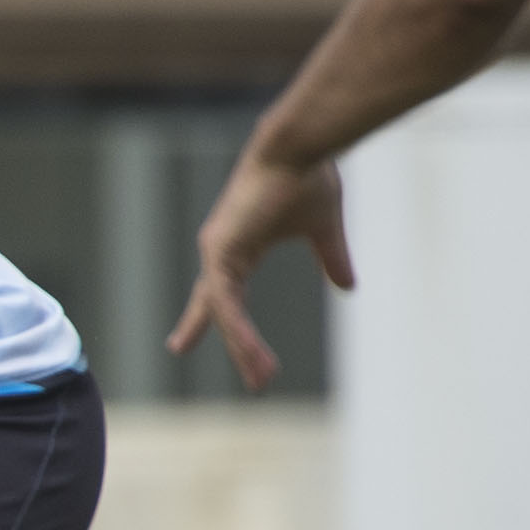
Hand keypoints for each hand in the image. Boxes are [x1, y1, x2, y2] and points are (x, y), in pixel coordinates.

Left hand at [165, 144, 344, 392]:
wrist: (300, 149)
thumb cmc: (307, 179)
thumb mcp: (323, 229)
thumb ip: (332, 259)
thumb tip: (348, 287)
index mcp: (238, 250)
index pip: (221, 295)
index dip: (205, 320)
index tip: (181, 345)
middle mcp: (221, 253)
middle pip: (221, 311)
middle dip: (235, 345)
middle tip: (255, 381)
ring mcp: (217, 252)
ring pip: (224, 313)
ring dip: (243, 347)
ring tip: (261, 378)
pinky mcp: (220, 250)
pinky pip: (225, 301)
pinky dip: (237, 328)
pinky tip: (247, 352)